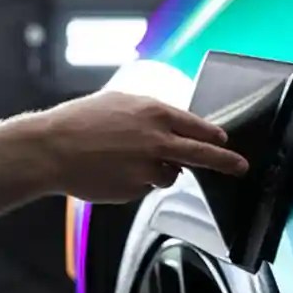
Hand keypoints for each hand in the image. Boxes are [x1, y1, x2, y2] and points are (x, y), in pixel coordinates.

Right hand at [35, 91, 247, 202]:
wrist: (51, 149)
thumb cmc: (80, 121)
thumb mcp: (119, 102)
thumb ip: (150, 113)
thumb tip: (171, 123)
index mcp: (156, 114)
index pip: (198, 126)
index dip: (213, 135)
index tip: (224, 140)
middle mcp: (158, 141)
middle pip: (203, 154)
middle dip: (226, 161)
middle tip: (241, 166)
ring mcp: (148, 169)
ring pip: (170, 174)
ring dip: (160, 169)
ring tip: (125, 159)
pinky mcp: (135, 190)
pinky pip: (145, 186)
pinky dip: (137, 180)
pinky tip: (114, 170)